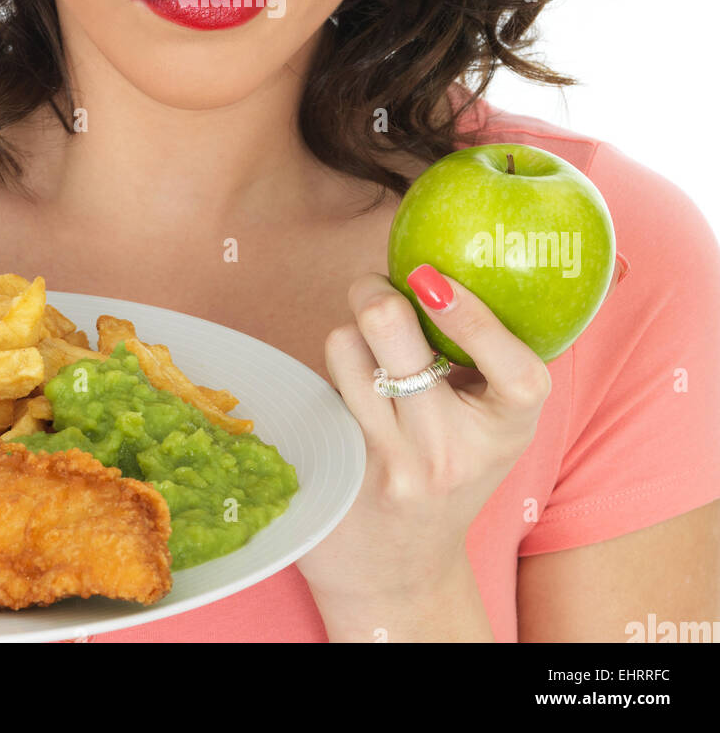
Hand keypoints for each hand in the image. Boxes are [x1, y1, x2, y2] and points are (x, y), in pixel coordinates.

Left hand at [295, 265, 551, 605]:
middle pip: (391, 328)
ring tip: (367, 359)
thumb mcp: (491, 423)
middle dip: (375, 291)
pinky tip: (347, 403)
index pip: (514, 370)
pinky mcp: (337, 469)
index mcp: (508, 428)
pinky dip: (330, 379)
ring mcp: (389, 463)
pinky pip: (319, 383)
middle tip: (379, 293)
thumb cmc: (451, 471)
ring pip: (343, 344)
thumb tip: (439, 258)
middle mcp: (449, 449)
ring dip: (349, 337)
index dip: (472, 316)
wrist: (400, 574)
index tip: (434, 279)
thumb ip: (485, 353)